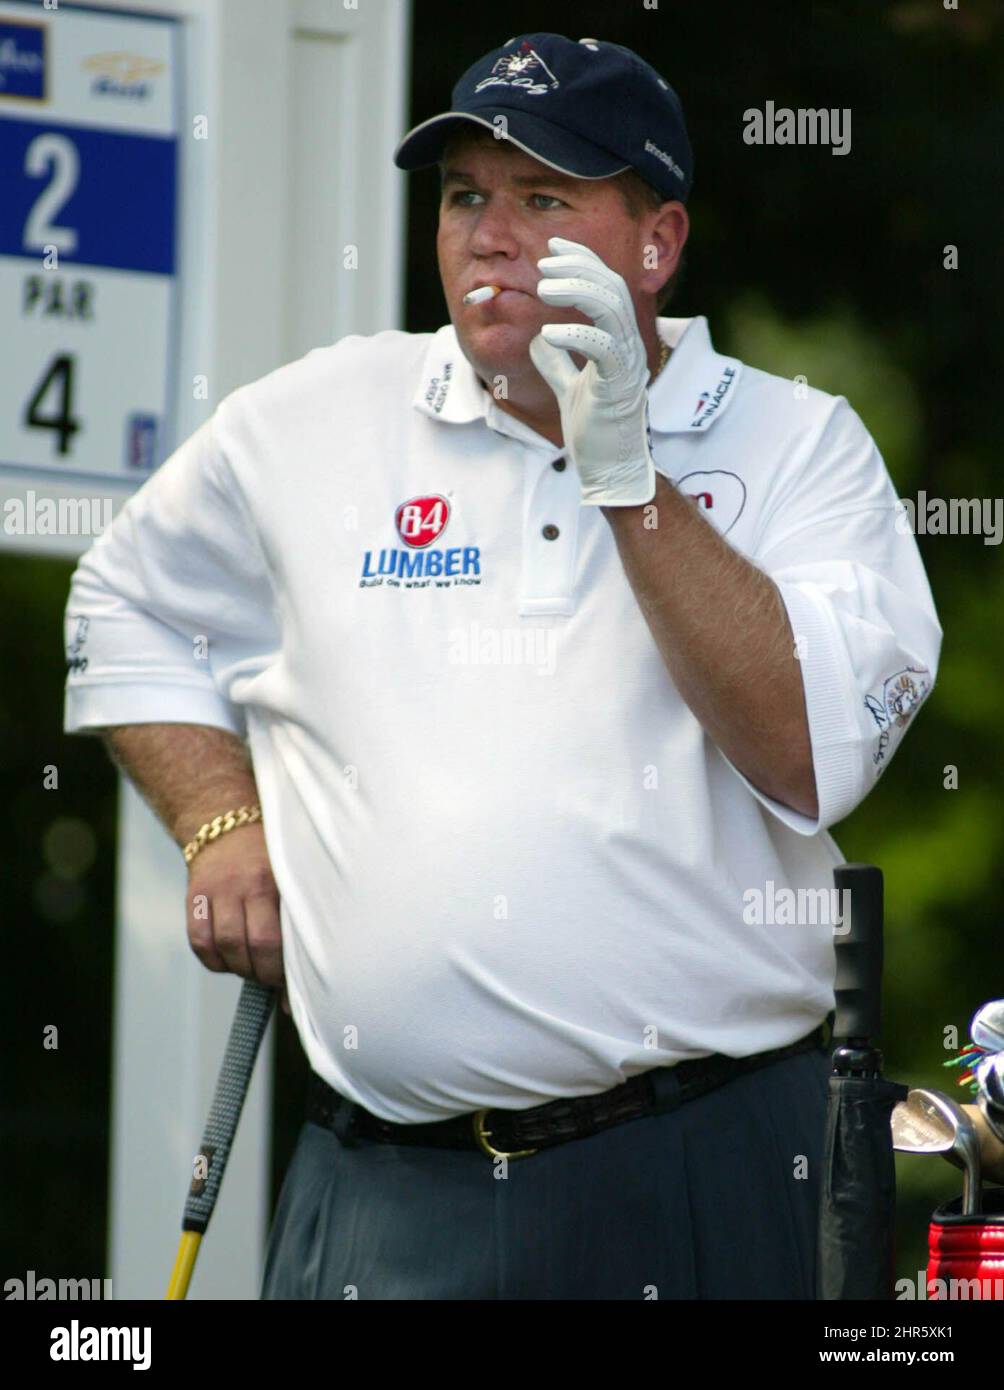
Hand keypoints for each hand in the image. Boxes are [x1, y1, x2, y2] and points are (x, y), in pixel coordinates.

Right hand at [185, 823, 290, 1014]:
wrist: (224, 820)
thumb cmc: (270, 856)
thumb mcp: (291, 873)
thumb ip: (298, 914)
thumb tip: (303, 971)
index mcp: (277, 879)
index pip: (280, 937)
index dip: (284, 970)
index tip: (293, 982)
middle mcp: (247, 884)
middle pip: (255, 944)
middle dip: (265, 973)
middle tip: (273, 977)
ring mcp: (218, 890)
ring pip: (225, 946)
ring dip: (241, 969)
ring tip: (253, 968)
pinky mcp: (194, 897)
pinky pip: (199, 941)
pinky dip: (214, 960)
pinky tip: (228, 960)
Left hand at [529, 236, 656, 506]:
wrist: (609, 472)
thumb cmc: (594, 434)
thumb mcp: (568, 390)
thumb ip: (557, 364)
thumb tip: (539, 340)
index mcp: (619, 343)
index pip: (607, 288)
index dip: (584, 261)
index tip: (554, 246)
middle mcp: (629, 347)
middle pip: (613, 288)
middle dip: (580, 267)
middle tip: (545, 263)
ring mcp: (628, 365)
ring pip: (612, 309)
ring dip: (577, 290)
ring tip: (544, 286)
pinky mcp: (619, 387)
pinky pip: (603, 349)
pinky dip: (576, 334)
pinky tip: (548, 333)